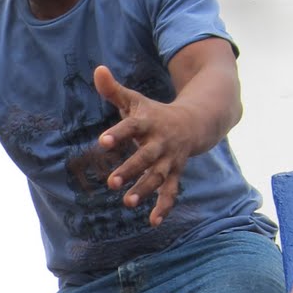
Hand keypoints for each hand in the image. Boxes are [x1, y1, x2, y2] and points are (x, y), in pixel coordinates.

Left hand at [94, 65, 194, 226]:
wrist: (196, 122)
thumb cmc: (154, 113)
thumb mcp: (135, 100)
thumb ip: (113, 89)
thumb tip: (97, 70)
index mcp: (147, 123)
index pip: (130, 127)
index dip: (118, 134)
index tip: (102, 141)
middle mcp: (159, 142)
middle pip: (144, 157)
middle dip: (130, 169)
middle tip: (111, 182)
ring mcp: (169, 160)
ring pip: (157, 177)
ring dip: (144, 190)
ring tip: (128, 203)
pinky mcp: (175, 174)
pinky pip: (171, 192)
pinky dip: (163, 207)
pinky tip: (153, 222)